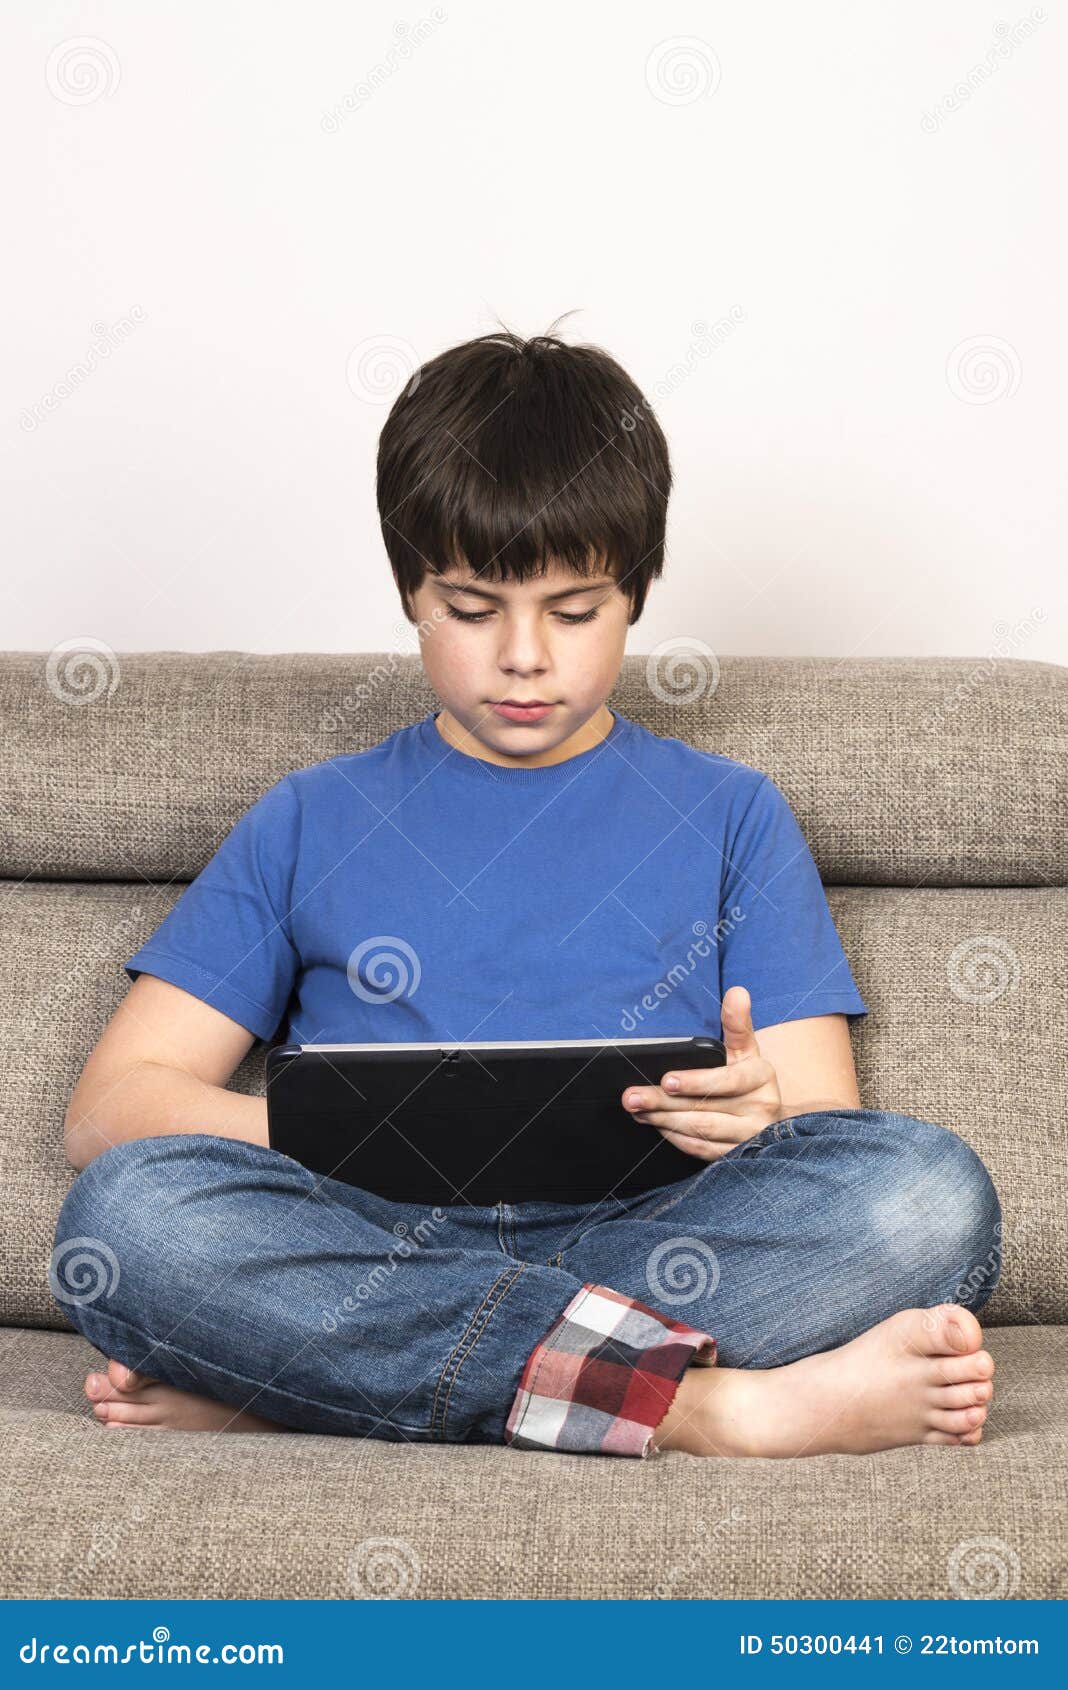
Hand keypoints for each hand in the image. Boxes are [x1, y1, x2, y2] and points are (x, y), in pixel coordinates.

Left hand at [620, 986, 782, 1161]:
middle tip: (633, 1097)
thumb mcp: (744, 1047)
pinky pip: (702, 1150)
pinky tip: (656, 1126)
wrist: (767, 1113)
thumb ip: (736, 1022)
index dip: (696, 1082)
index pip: (728, 1081)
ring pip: (701, 1131)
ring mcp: (749, 1134)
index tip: (666, 1079)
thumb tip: (737, 992)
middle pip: (706, 1109)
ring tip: (638, 1110)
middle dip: (664, 1103)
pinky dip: (676, 1138)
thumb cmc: (747, 1074)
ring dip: (664, 1121)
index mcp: (761, 1076)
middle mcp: (760, 1107)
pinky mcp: (737, 1154)